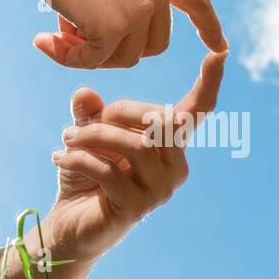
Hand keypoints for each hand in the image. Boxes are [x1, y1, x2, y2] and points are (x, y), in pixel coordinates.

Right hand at [14, 0, 226, 68]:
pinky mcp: (114, 26)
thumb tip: (112, 31)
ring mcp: (139, 6)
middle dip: (119, 50)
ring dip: (91, 53)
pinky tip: (45, 40)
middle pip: (154, 45)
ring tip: (58, 30)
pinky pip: (95, 60)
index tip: (220, 46)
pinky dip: (70, 58)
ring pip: (125, 57)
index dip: (208, 25)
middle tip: (78, 38)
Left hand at [44, 50, 225, 267]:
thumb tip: (85, 93)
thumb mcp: (87, 137)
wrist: (71, 227)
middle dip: (119, 112)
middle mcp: (175, 167)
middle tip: (82, 122)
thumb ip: (90, 113)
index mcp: (170, 145)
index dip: (210, 82)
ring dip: (94, 136)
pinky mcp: (137, 208)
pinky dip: (80, 159)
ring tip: (66, 138)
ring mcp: (160, 190)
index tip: (220, 50)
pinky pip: (110, 171)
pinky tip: (59, 159)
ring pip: (136, 145)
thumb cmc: (85, 177)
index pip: (197, 111)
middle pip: (161, 120)